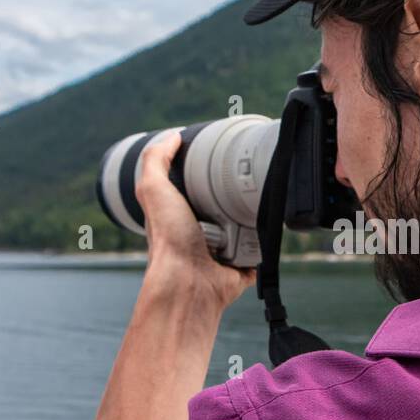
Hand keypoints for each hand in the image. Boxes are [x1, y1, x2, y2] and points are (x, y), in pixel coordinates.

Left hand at [134, 131, 256, 310]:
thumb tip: (173, 137)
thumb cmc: (168, 239)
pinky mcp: (240, 268)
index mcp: (178, 216)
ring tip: (256, 205)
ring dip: (251, 218)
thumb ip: (157, 159)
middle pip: (223, 205)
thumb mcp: (153, 189)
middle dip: (234, 194)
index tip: (219, 158)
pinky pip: (259, 253)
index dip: (203, 174)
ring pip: (244, 227)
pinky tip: (266, 233)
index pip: (192, 188)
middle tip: (245, 180)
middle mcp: (198, 235)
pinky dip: (264, 246)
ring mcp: (220, 253)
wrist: (189, 282)